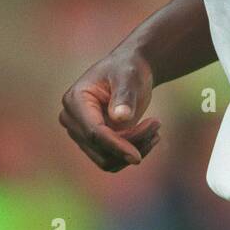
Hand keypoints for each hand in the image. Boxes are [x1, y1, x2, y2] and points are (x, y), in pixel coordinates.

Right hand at [59, 48, 159, 171]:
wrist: (129, 71)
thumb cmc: (128, 69)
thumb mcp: (128, 76)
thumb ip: (124, 95)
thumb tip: (120, 118)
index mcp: (75, 100)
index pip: (93, 132)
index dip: (115, 146)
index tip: (137, 157)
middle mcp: (72, 120)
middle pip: (100, 149)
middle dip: (131, 143)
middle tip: (156, 123)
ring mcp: (81, 134)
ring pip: (107, 160)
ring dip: (135, 150)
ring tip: (155, 128)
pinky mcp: (93, 144)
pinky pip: (113, 160)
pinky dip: (133, 152)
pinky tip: (150, 136)